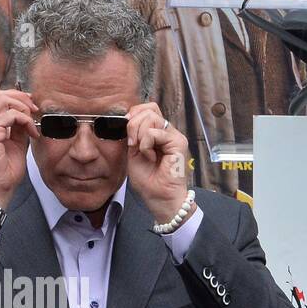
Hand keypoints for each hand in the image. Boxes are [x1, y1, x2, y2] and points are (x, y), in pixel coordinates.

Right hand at [0, 88, 38, 210]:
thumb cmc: (3, 173)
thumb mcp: (15, 146)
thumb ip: (19, 130)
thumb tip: (28, 118)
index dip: (15, 98)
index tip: (32, 107)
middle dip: (20, 98)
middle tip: (35, 109)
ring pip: (2, 100)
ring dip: (23, 108)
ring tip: (33, 122)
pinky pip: (11, 115)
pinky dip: (25, 120)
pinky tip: (32, 133)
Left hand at [125, 102, 192, 223]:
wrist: (159, 198)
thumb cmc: (148, 180)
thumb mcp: (133, 152)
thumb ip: (133, 134)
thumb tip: (128, 118)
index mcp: (158, 133)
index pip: (148, 108)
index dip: (134, 114)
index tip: (128, 133)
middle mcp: (168, 132)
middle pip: (149, 109)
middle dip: (133, 124)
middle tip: (133, 144)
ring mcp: (174, 136)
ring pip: (151, 117)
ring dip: (139, 134)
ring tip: (143, 152)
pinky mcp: (178, 143)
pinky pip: (154, 132)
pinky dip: (146, 145)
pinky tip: (151, 157)